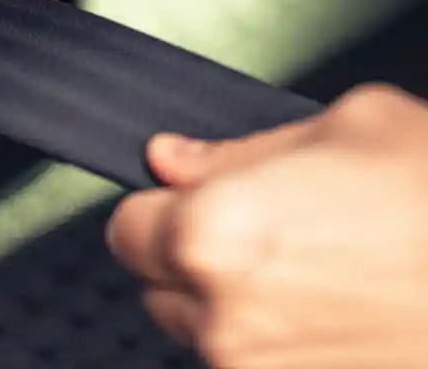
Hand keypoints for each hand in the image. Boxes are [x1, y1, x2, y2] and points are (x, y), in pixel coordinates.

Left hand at [107, 84, 427, 367]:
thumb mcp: (348, 129)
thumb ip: (235, 149)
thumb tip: (169, 156)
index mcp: (215, 233)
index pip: (125, 228)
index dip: (159, 208)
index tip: (191, 200)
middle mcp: (223, 316)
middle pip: (156, 286)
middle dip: (190, 257)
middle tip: (265, 234)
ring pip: (201, 335)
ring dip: (232, 306)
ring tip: (316, 273)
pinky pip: (254, 366)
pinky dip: (276, 344)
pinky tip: (336, 315)